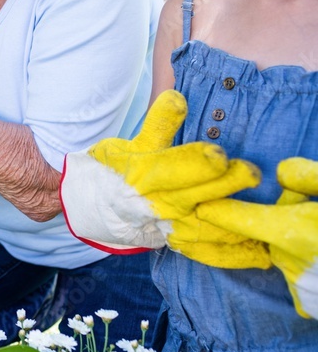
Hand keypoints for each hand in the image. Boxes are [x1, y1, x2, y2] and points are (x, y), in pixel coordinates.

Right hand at [60, 90, 264, 266]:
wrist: (92, 209)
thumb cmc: (113, 171)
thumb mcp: (124, 146)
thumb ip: (157, 125)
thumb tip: (178, 98)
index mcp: (142, 176)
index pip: (172, 167)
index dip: (195, 162)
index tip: (217, 155)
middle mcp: (157, 204)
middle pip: (195, 195)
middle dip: (223, 184)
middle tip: (250, 172)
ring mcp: (169, 227)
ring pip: (206, 227)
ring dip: (234, 222)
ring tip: (259, 212)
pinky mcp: (178, 242)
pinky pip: (207, 252)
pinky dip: (232, 253)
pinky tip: (256, 251)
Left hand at [197, 157, 317, 317]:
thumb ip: (311, 178)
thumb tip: (279, 172)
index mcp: (297, 232)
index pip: (236, 218)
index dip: (216, 208)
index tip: (196, 202)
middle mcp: (292, 263)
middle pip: (267, 232)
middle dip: (281, 217)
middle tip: (314, 209)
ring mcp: (303, 290)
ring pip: (284, 253)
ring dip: (298, 242)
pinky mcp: (310, 307)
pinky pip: (299, 278)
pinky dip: (311, 267)